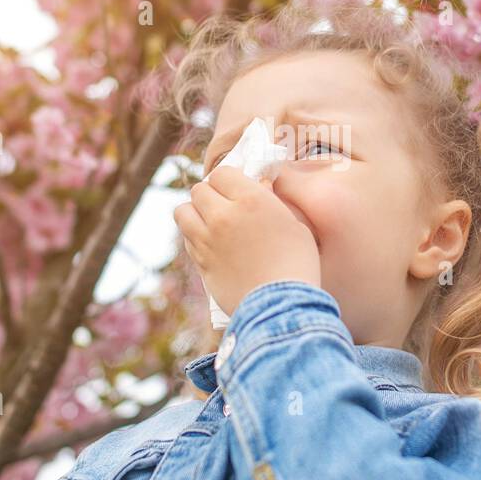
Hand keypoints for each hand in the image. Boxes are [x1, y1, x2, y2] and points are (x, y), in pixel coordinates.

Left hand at [173, 164, 320, 315]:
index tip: (238, 189)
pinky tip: (211, 245)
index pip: (222, 173)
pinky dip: (194, 237)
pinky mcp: (200, 263)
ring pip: (182, 212)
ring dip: (194, 213)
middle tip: (224, 206)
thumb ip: (272, 203)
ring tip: (210, 222)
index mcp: (250, 199)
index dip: (230, 180)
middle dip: (211, 195)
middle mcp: (223, 216)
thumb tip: (260, 189)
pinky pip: (187, 239)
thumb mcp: (295, 224)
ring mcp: (207, 240)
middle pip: (199, 190)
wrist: (282, 306)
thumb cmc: (298, 264)